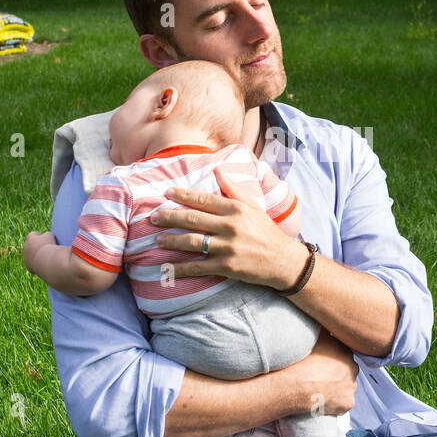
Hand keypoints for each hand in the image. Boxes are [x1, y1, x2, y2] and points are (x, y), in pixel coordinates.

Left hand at [23, 230, 55, 274]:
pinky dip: (37, 263)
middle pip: (31, 245)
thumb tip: (46, 236)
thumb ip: (47, 234)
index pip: (34, 234)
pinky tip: (45, 263)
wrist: (45, 261)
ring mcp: (25, 257)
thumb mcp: (50, 236)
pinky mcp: (28, 266)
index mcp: (30, 237)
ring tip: (47, 257)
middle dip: (37, 246)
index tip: (46, 238)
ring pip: (31, 255)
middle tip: (47, 248)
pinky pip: (33, 263)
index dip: (40, 236)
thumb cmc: (48, 246)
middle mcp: (25, 246)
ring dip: (37, 255)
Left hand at [151, 168, 306, 289]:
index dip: (182, 195)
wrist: (283, 261)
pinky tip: (167, 268)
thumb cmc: (266, 231)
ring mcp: (227, 247)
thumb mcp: (252, 206)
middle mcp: (230, 226)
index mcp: (236, 209)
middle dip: (169, 217)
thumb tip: (216, 169)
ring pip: (191, 242)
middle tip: (152, 217)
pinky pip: (198, 267)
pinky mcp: (226, 267)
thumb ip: (232, 188)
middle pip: (192, 219)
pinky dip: (181, 268)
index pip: (203, 199)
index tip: (166, 193)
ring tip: (157, 239)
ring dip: (171, 240)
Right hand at [290, 328, 358, 416]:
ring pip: (347, 387)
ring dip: (339, 388)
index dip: (333, 359)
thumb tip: (326, 319)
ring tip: (322, 389)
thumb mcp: (313, 337)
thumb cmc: (300, 361)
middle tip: (323, 377)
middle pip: (348, 370)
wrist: (295, 385)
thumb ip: (324, 330)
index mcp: (345, 351)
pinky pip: (344, 403)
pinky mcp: (348, 403)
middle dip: (339, 373)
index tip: (324, 364)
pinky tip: (326, 400)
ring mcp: (351, 386)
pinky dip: (337, 403)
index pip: (343, 354)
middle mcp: (353, 367)